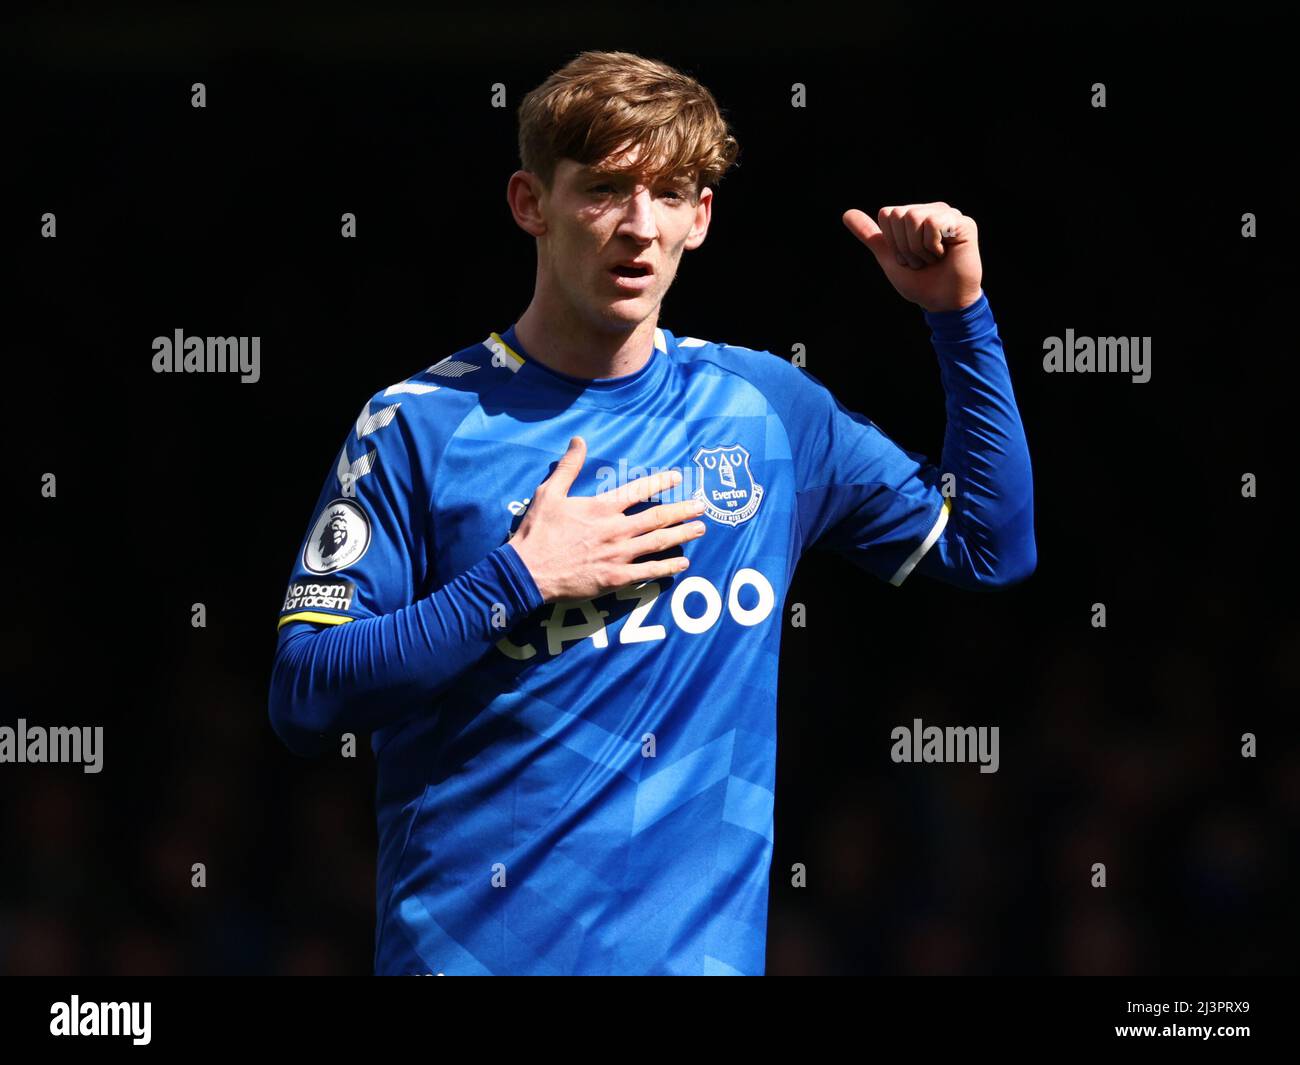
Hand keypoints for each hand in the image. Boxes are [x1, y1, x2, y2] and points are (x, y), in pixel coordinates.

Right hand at [507, 436, 707, 602]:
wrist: (528, 571)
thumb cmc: (538, 532)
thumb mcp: (549, 493)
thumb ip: (568, 467)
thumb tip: (579, 440)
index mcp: (602, 508)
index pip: (638, 490)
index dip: (660, 483)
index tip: (678, 478)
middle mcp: (616, 529)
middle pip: (658, 517)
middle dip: (683, 511)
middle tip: (702, 507)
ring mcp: (618, 555)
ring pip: (658, 542)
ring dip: (682, 535)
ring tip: (701, 529)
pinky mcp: (615, 578)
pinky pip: (649, 571)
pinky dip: (668, 566)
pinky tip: (683, 563)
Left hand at [842, 202, 982, 313]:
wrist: (942, 302)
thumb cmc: (918, 282)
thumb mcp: (888, 257)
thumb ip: (869, 235)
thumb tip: (847, 213)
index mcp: (914, 215)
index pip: (887, 214)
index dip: (891, 241)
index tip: (906, 257)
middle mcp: (931, 210)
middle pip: (899, 214)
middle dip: (904, 246)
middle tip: (921, 261)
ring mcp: (948, 215)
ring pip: (914, 218)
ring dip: (919, 249)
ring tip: (932, 260)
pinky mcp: (963, 223)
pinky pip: (933, 223)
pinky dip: (932, 246)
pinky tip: (945, 254)